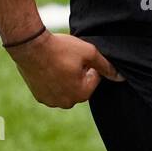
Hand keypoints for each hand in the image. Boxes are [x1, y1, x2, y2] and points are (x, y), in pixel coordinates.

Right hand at [7, 30, 121, 108]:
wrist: (30, 47)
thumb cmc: (61, 49)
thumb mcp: (89, 53)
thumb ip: (106, 66)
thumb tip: (120, 77)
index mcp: (81, 94)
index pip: (95, 79)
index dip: (89, 65)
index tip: (78, 57)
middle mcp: (66, 103)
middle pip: (81, 86)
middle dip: (79, 74)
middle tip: (68, 59)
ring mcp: (51, 102)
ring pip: (67, 89)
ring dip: (67, 78)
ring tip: (58, 63)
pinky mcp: (39, 97)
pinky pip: (53, 90)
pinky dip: (54, 81)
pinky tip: (49, 68)